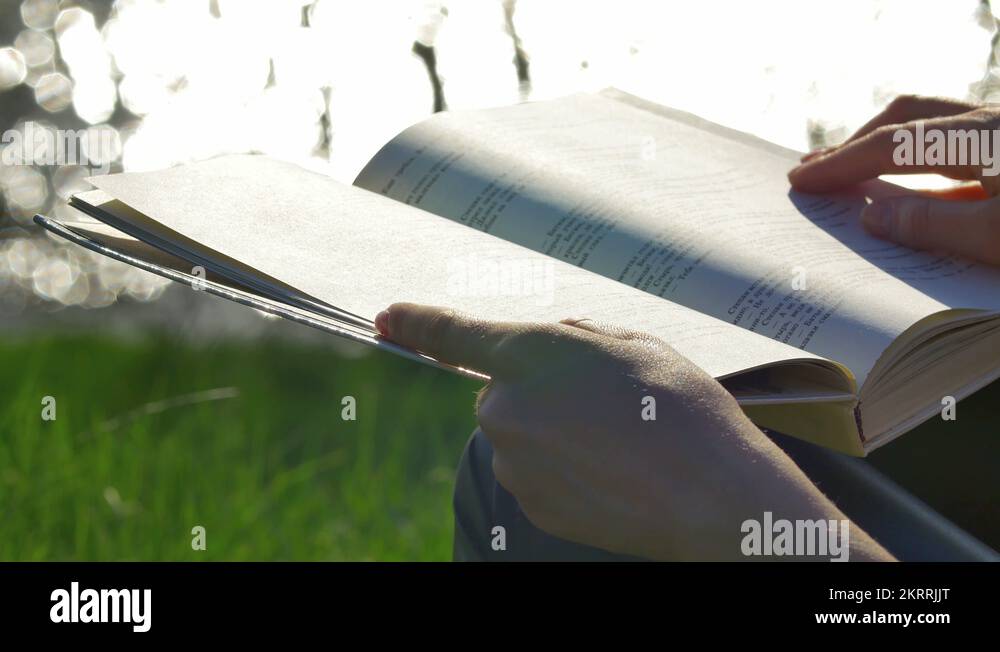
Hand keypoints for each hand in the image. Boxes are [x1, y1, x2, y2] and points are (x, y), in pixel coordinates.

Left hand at [376, 303, 892, 560]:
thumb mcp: (636, 345)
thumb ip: (576, 337)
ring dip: (552, 431)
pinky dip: (561, 467)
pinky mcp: (530, 504)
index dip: (416, 323)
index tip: (385, 318)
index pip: (456, 334)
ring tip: (616, 439)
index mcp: (533, 355)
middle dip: (536, 390)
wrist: (713, 500)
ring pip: (519, 433)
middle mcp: (509, 408)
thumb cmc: (684, 411)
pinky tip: (609, 469)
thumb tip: (551, 342)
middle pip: (500, 390)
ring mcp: (516, 462)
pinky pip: (534, 471)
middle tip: (599, 400)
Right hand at [789, 94, 999, 264]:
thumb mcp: (996, 235)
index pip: (891, 145)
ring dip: (887, 145)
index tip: (801, 180)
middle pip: (907, 118)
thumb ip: (933, 224)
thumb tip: (871, 217)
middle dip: (856, 143)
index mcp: (979, 135)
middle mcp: (991, 122)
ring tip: (853, 168)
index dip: (842, 163)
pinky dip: (921, 159)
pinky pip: (959, 142)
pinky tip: (913, 185)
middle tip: (815, 167)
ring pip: (934, 124)